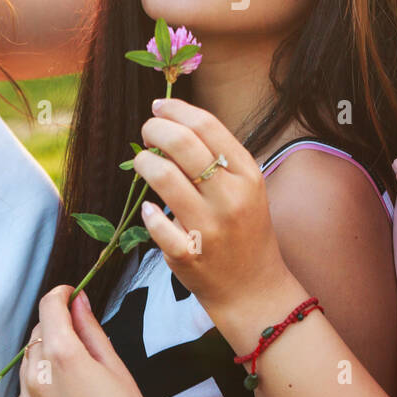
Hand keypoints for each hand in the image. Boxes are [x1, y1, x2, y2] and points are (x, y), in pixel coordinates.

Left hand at [13, 286, 150, 396]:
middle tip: (83, 338)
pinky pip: (27, 384)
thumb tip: (79, 302)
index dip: (61, 294)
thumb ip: (90, 329)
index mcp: (64, 356)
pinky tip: (66, 391)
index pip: (50, 307)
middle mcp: (38, 375)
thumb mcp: (114, 366)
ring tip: (77, 370)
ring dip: (47, 353)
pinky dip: (42, 380)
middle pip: (39, 331)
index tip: (69, 293)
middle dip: (57, 327)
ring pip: (30, 357)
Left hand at [133, 98, 293, 318]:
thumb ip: (218, 158)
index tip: (159, 107)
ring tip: (142, 162)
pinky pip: (156, 222)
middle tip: (147, 131)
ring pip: (163, 177)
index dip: (176, 109)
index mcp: (248, 175)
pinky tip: (149, 208)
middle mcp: (231, 198)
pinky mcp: (188, 255)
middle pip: (182, 144)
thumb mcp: (247, 188)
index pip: (207, 126)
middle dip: (155, 128)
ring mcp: (209, 228)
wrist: (253, 289)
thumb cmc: (245, 230)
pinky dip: (148, 211)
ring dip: (144, 162)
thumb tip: (175, 122)